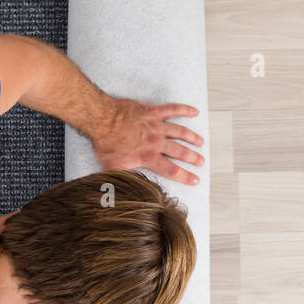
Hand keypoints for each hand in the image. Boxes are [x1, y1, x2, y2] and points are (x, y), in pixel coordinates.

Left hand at [90, 98, 204, 185]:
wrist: (102, 120)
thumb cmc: (106, 144)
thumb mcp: (113, 169)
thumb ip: (124, 180)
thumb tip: (125, 193)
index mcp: (148, 157)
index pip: (172, 170)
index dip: (185, 176)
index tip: (195, 180)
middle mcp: (156, 142)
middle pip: (181, 151)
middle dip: (193, 158)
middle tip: (201, 162)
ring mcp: (156, 126)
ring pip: (180, 132)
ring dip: (192, 138)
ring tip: (200, 142)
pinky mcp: (153, 112)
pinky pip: (173, 110)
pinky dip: (185, 110)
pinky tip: (194, 112)